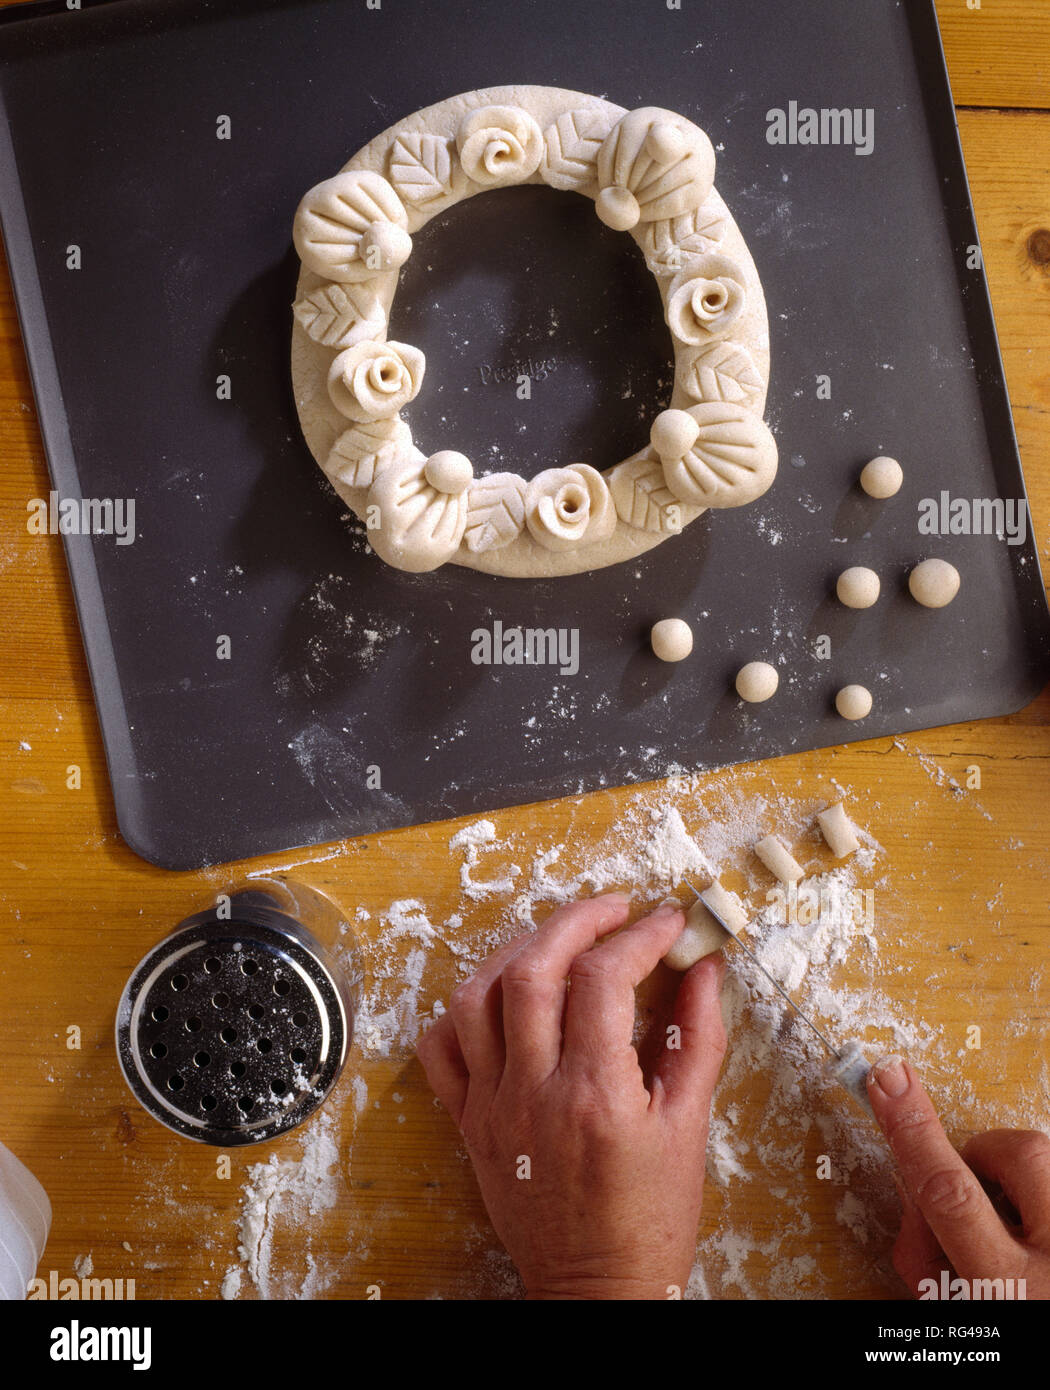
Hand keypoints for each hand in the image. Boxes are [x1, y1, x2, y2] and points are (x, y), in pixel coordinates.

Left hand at [416, 893, 727, 1298]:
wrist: (597, 1290)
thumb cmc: (650, 1220)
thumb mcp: (690, 1127)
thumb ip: (697, 1040)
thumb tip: (704, 970)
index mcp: (596, 1095)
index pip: (604, 978)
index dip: (639, 936)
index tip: (664, 923)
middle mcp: (535, 1092)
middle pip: (532, 969)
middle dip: (574, 920)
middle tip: (613, 910)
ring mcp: (493, 1106)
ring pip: (476, 997)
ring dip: (516, 951)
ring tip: (556, 938)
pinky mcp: (470, 1123)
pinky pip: (441, 1049)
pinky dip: (464, 1008)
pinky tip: (501, 995)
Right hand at [867, 1055, 1049, 1298]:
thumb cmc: (1019, 1338)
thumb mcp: (963, 1318)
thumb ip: (936, 1265)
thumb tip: (919, 1203)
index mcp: (1013, 1296)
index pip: (948, 1194)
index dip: (913, 1130)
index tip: (888, 1080)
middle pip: (1015, 1159)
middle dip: (980, 1159)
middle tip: (971, 1210)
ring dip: (1025, 1185)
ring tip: (1019, 1237)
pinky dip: (1049, 1203)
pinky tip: (1044, 1244)